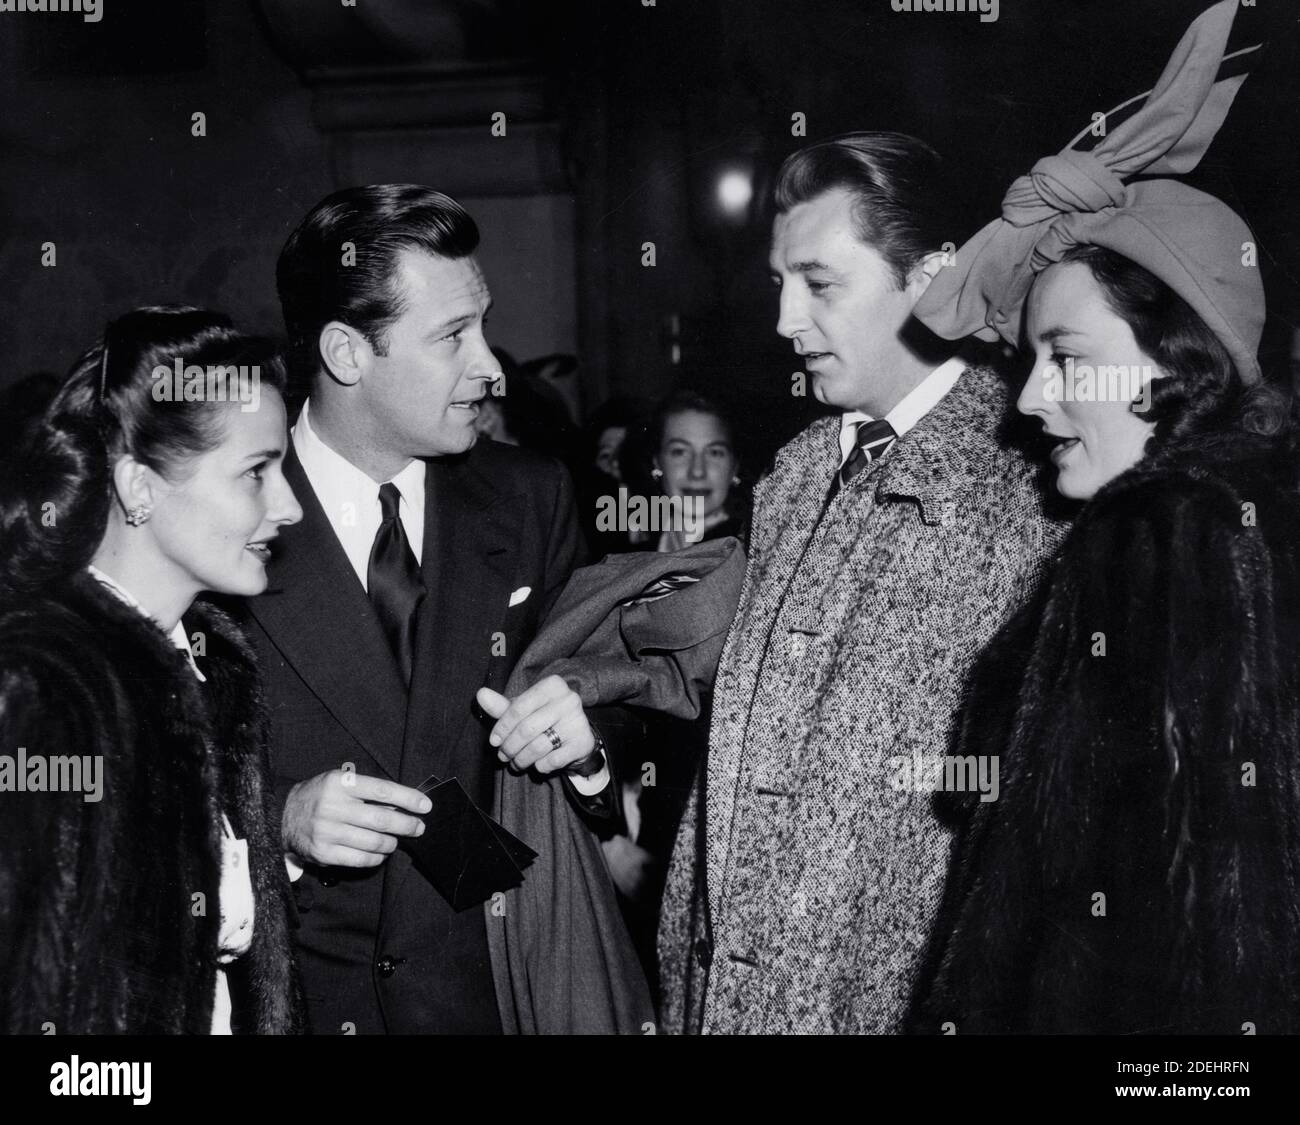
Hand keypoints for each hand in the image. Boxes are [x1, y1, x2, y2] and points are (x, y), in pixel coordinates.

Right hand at [282, 770, 429, 867]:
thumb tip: (405, 806)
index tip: (425, 806)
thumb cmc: (321, 796)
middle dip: (407, 825)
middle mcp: (332, 806)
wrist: (282, 816)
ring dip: (392, 843)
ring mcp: (326, 831)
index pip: (382, 790)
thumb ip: (368, 792)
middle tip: (418, 828)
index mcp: (340, 783)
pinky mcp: (322, 853)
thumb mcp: (340, 782)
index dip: (408, 799)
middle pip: (381, 819)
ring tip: (395, 841)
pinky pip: (360, 859)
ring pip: (374, 842)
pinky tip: (380, 852)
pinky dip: (377, 857)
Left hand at [476, 676, 596, 775]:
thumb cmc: (543, 718)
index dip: (502, 727)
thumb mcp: (523, 710)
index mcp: (552, 685)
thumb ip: (501, 706)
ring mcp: (578, 721)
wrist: (576, 735)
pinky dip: (540, 766)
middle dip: (510, 747)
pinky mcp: (583, 742)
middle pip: (527, 729)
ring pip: (538, 746)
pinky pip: (553, 760)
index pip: (519, 707)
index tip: (493, 742)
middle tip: (503, 756)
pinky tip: (537, 764)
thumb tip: (481, 694)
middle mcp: (569, 699)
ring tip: (516, 763)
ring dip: (522, 760)